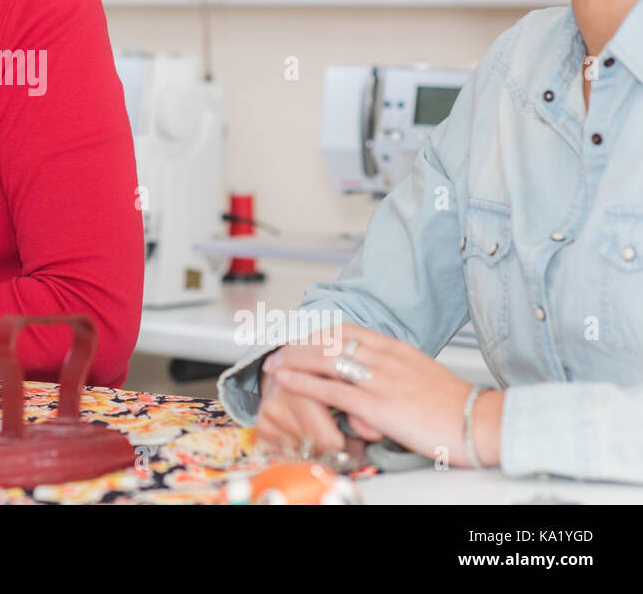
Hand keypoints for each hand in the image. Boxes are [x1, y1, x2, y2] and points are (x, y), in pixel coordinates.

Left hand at [265, 323, 501, 466]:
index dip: (316, 332)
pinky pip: (330, 389)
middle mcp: (385, 356)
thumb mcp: (419, 375)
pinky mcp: (378, 404)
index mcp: (395, 347)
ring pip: (323, 359)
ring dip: (291, 360)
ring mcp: (380, 379)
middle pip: (327, 340)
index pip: (345, 329)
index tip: (298, 338)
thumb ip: (391, 371)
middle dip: (296, 345)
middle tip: (277, 351)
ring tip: (272, 365)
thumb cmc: (455, 406)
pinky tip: (285, 379)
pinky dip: (301, 382)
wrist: (483, 424)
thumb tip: (369, 380)